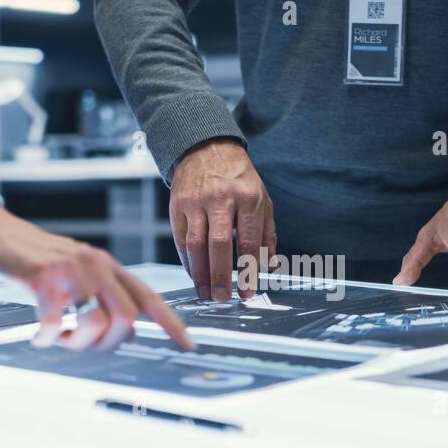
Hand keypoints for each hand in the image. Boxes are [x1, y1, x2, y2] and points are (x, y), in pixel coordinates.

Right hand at [0, 204, 191, 349]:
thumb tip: (127, 331)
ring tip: (60, 337)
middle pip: (127, 318)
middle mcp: (97, 266)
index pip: (150, 298)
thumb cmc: (37, 261)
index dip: (171, 323)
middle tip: (82, 343)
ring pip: (98, 322)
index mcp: (109, 267)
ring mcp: (73, 270)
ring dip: (78, 342)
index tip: (188, 344)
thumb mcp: (79, 274)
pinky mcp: (45, 277)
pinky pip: (56, 323)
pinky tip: (40, 335)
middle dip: (108, 342)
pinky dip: (48, 338)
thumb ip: (104, 296)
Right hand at [169, 137, 275, 300]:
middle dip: (220, 276)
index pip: (249, 241)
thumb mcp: (262, 200)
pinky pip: (180, 239)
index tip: (247, 291)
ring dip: (200, 274)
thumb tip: (270, 267)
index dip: (248, 270)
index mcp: (247, 198)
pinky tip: (195, 275)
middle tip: (222, 297)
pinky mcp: (177, 206)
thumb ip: (267, 235)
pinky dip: (187, 261)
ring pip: (195, 244)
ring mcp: (196, 202)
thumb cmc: (238, 179)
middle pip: (218, 244)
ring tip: (206, 293)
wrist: (206, 149)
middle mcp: (220, 199)